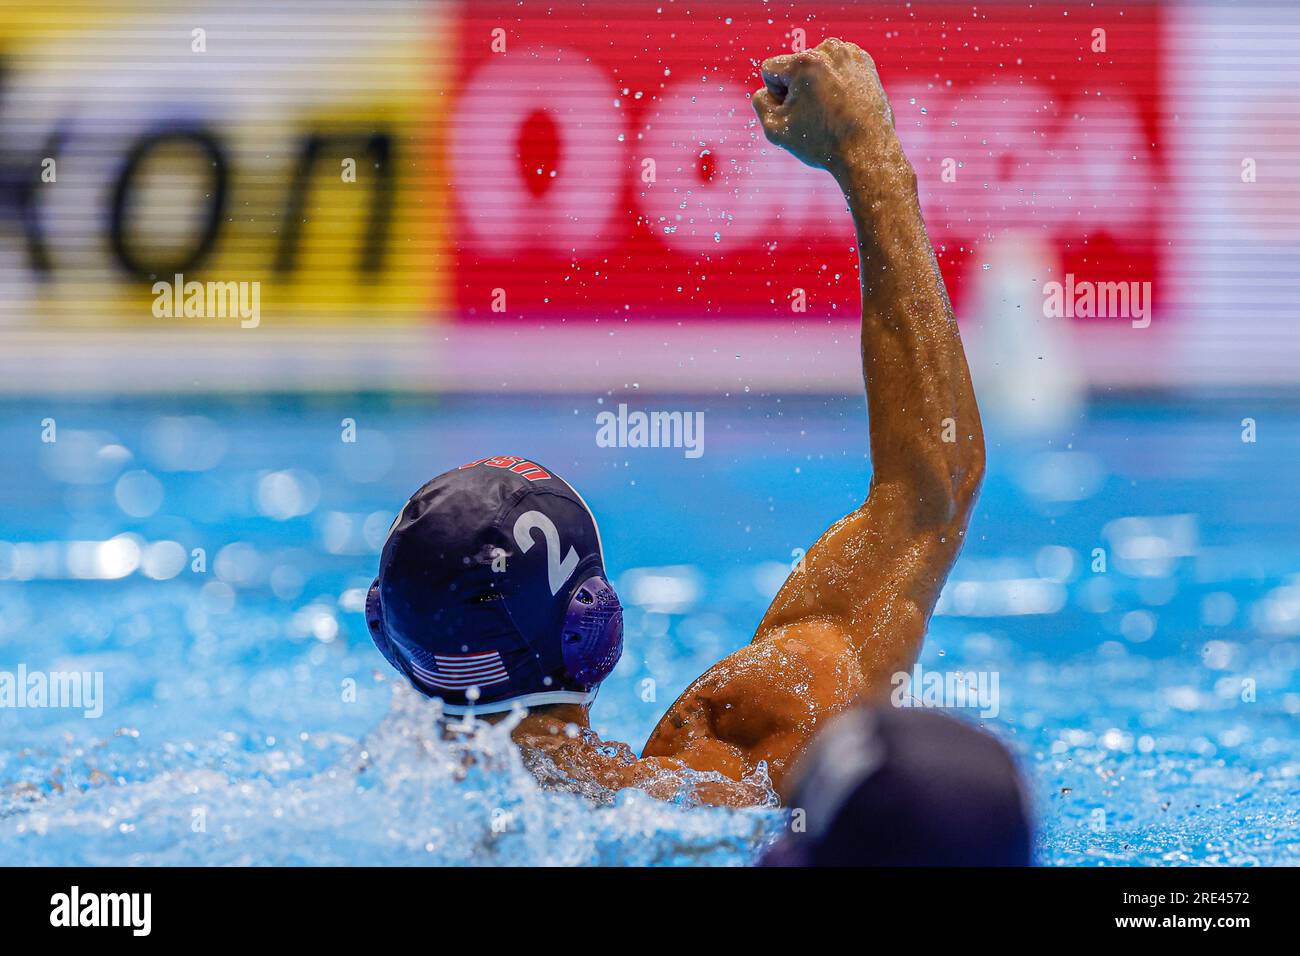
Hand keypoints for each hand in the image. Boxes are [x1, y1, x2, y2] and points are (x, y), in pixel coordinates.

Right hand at [751, 38, 896, 173]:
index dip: (776, 96)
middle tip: (816, 115)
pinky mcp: (864, 61)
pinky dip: (836, 83)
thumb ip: (760, 102)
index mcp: (804, 62)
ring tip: (831, 110)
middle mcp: (828, 49)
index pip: (771, 70)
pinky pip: (836, 68)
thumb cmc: (821, 142)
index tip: (795, 113)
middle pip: (795, 67)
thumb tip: (768, 89)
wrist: (867, 152)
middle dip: (798, 89)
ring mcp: (849, 53)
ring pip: (816, 67)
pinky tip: (843, 103)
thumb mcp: (775, 128)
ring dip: (816, 85)